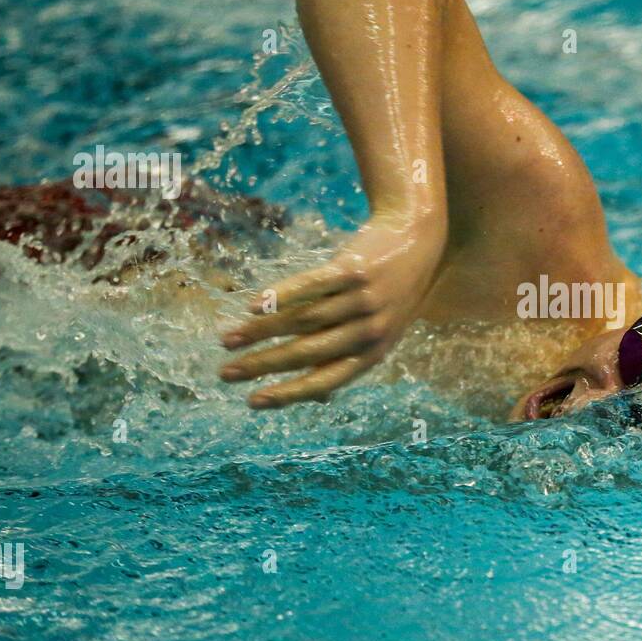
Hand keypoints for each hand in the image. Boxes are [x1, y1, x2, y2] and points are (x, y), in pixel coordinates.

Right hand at [218, 213, 444, 407]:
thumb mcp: (380, 332)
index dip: (287, 393)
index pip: (324, 380)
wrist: (416, 239)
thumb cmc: (390, 293)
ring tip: (229, 338)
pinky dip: (282, 295)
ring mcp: (362, 300)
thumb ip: (348, 359)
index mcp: (373, 353)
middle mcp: (369, 330)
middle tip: (226, 372)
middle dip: (262, 365)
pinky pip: (312, 285)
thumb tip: (314, 399)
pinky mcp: (353, 269)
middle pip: (306, 352)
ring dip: (260, 332)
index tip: (252, 401)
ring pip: (302, 320)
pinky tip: (255, 305)